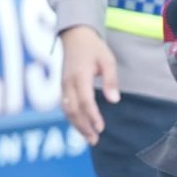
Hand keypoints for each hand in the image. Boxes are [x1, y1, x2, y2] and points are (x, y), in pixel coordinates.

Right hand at [57, 26, 117, 144]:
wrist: (74, 36)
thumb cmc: (94, 48)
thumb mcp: (108, 60)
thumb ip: (111, 80)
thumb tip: (114, 100)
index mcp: (79, 76)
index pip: (85, 101)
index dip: (92, 116)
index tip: (101, 128)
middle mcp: (67, 83)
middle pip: (73, 110)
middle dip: (83, 127)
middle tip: (95, 140)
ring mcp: (62, 85)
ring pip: (66, 110)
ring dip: (77, 126)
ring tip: (89, 138)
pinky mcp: (62, 87)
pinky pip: (65, 106)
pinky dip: (72, 119)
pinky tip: (81, 127)